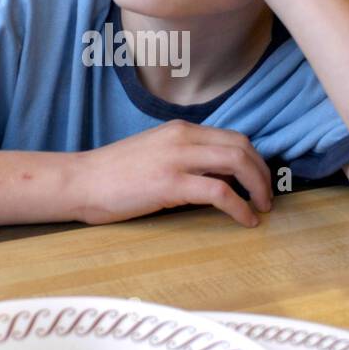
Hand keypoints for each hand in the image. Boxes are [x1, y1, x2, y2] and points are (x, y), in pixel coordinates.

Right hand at [74, 120, 273, 226]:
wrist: (81, 181)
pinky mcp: (170, 183)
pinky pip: (219, 191)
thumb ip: (183, 156)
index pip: (233, 136)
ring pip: (237, 163)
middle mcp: (183, 137)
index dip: (254, 159)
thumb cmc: (113, 174)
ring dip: (257, 188)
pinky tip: (245, 219)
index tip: (260, 179)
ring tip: (261, 208)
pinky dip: (239, 207)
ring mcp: (177, 158)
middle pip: (242, 147)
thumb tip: (214, 174)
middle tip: (267, 196)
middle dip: (262, 173)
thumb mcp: (154, 153)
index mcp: (180, 130)